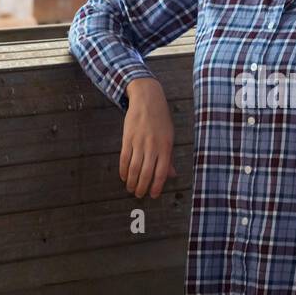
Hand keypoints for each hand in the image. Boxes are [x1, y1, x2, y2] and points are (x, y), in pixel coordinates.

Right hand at [121, 77, 177, 198]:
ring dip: (132, 181)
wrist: (147, 99)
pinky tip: (124, 176)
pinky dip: (123, 169)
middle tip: (139, 195)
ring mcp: (139, 142)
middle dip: (142, 187)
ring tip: (131, 189)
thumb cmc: (161, 119)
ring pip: (134, 168)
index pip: (162, 172)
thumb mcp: (170, 136)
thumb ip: (169, 157)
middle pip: (146, 173)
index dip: (157, 186)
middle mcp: (153, 146)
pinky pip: (124, 158)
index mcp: (165, 146)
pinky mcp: (128, 138)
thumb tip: (172, 175)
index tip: (153, 195)